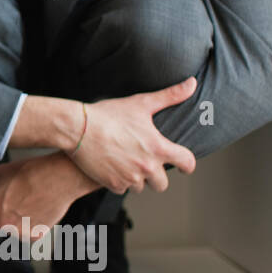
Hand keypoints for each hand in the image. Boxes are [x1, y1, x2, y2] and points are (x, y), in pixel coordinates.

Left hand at [0, 154, 78, 238]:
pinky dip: (26, 223)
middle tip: (7, 194)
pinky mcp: (35, 235)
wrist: (61, 177)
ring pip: (6, 227)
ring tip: (24, 198)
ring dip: (9, 217)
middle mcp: (3, 224)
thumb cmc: (29, 171)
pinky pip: (23, 232)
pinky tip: (34, 207)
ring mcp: (19, 232)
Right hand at [66, 77, 197, 193]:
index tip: (183, 166)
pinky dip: (119, 181)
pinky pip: (122, 189)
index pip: (187, 163)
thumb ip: (170, 96)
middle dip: (156, 176)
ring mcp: (130, 178)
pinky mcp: (113, 184)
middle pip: (162, 184)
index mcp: (158, 148)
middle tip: (145, 163)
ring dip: (136, 178)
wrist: (78, 128)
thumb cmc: (109, 115)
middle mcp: (147, 167)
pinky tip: (112, 167)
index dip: (187, 165)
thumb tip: (192, 83)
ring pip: (140, 187)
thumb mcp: (141, 103)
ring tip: (125, 163)